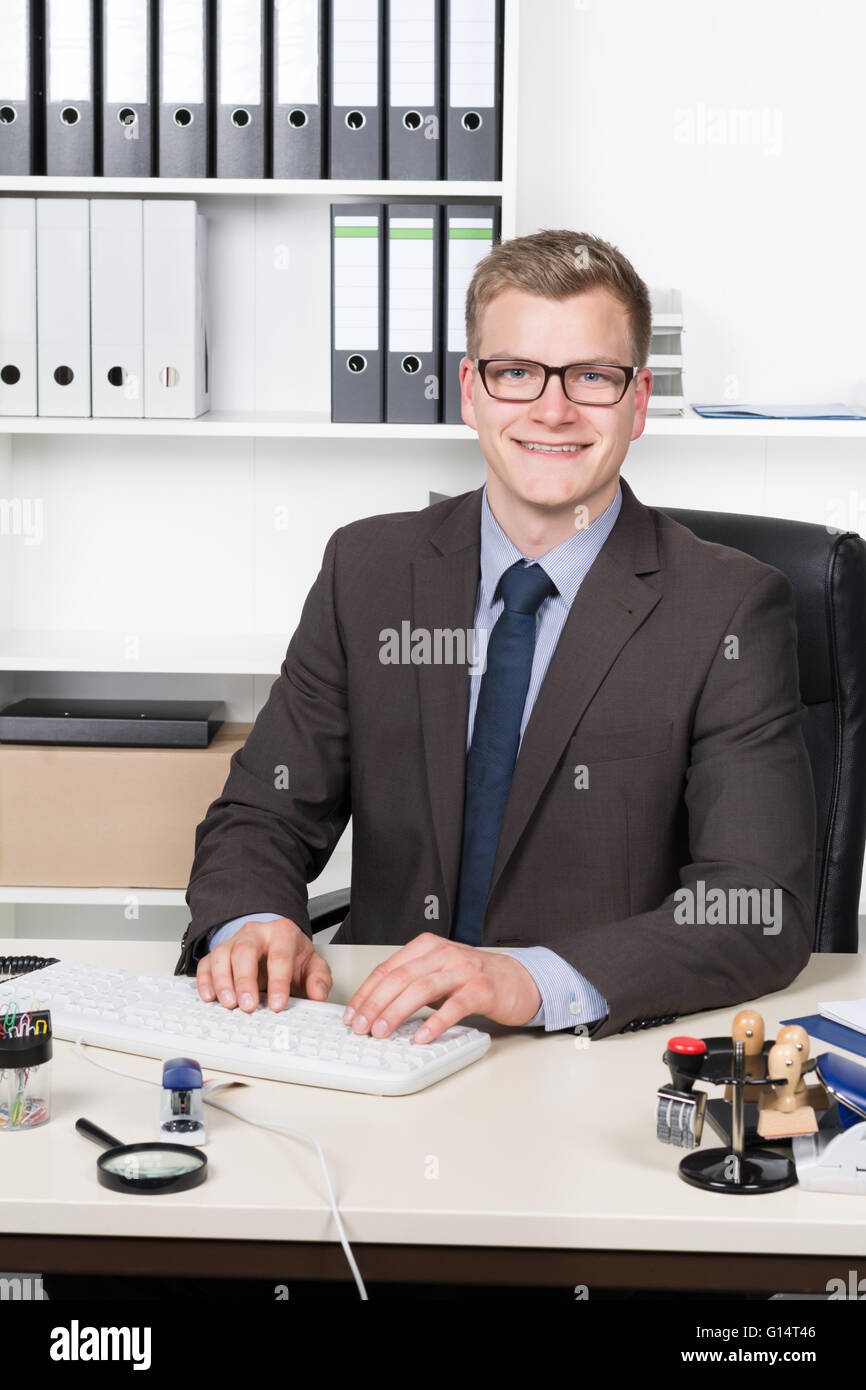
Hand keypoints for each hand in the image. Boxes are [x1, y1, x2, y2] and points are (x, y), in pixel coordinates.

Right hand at [196, 917, 331, 1012]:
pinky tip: (209, 996)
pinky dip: (205, 980)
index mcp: (282, 933)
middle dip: (245, 980)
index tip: (279, 1004)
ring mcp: (234, 941)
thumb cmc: (292, 956)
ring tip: (229, 1004)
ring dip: (223, 981)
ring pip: (222, 955)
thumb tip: (318, 993)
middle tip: (248, 1006)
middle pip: (245, 950)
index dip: (279, 981)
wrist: (276, 945)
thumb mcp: (312, 965)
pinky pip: (206, 963)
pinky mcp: (218, 953)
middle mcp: (256, 933)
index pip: (280, 955)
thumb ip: (319, 978)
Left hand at [341, 933, 542, 1043]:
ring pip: (421, 989)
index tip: (352, 1014)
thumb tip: (376, 1011)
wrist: (519, 980)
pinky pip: (454, 1006)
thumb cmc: (475, 979)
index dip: (366, 993)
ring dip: (396, 1012)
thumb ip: (412, 985)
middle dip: (375, 1004)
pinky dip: (435, 1023)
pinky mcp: (481, 989)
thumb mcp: (438, 975)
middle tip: (360, 1026)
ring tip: (382, 1031)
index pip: (387, 968)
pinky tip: (422, 1037)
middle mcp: (443, 954)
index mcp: (427, 947)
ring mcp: (463, 970)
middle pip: (400, 978)